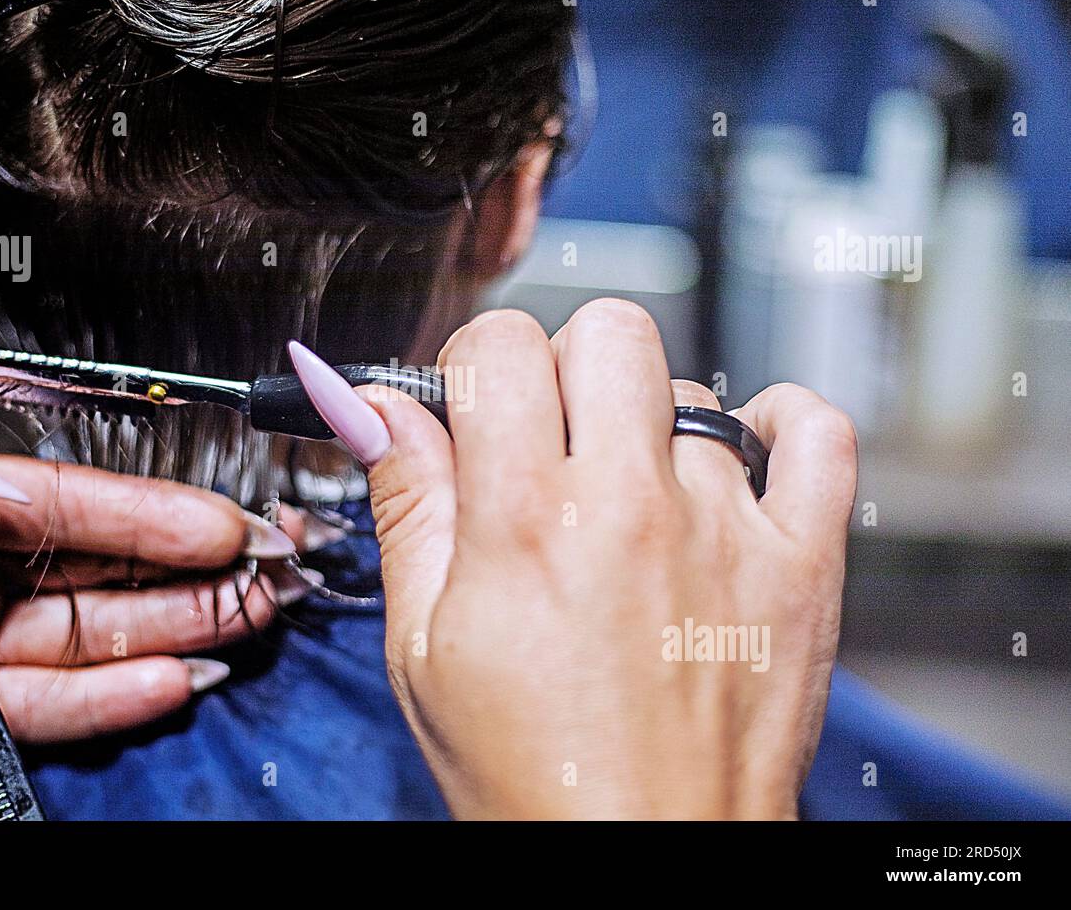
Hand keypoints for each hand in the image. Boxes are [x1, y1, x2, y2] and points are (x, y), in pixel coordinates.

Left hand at [0, 404, 304, 811]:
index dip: (146, 511)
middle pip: (97, 564)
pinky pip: (50, 707)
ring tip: (251, 621)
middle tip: (270, 566)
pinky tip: (177, 680)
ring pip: (92, 634)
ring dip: (178, 626)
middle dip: (190, 565)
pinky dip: (117, 698)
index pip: (56, 502)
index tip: (218, 522)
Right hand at [297, 299, 856, 818]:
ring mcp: (726, 527)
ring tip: (634, 495)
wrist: (644, 859)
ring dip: (651, 421)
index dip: (476, 362)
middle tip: (552, 436)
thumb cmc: (527, 773)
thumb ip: (406, 506)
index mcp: (525, 522)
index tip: (479, 403)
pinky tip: (738, 457)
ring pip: (695, 386)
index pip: (501, 347)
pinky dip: (780, 423)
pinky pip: (816, 431)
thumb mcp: (424, 646)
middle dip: (565, 366)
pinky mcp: (800, 562)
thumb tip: (372, 407)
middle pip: (606, 332)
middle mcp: (629, 507)